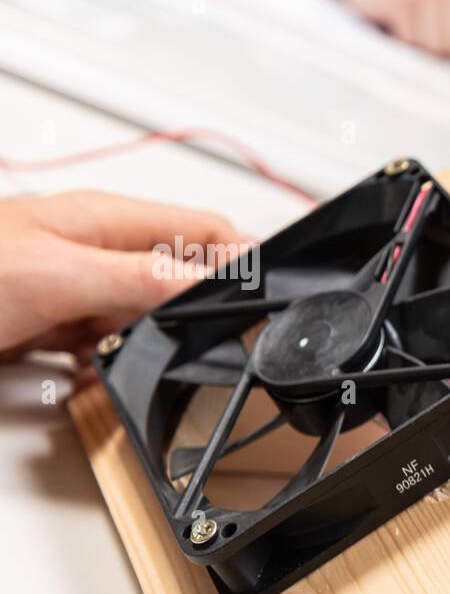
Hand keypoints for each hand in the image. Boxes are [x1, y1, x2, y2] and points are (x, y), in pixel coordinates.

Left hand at [0, 191, 238, 364]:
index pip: (203, 230)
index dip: (236, 262)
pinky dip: (100, 366)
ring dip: (137, 346)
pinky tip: (84, 371)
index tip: (251, 301)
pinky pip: (101, 346)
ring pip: (141, 320)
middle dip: (180, 318)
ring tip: (111, 356)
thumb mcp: (58, 275)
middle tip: (177, 343)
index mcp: (105, 222)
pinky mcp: (54, 323)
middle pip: (176, 282)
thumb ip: (138, 277)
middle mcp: (96, 251)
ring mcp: (76, 288)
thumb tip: (210, 282)